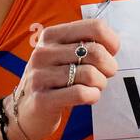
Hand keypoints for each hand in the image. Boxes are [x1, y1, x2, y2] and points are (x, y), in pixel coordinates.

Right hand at [12, 17, 119, 139]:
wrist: (26, 112)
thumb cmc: (55, 81)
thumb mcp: (66, 56)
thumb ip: (87, 44)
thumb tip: (112, 45)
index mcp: (52, 35)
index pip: (95, 27)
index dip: (111, 42)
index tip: (111, 54)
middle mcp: (43, 52)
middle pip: (96, 51)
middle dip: (109, 66)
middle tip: (104, 75)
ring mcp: (40, 75)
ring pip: (90, 74)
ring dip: (100, 84)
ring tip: (93, 87)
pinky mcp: (42, 99)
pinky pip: (81, 93)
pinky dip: (93, 96)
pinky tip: (89, 97)